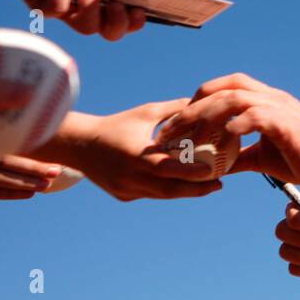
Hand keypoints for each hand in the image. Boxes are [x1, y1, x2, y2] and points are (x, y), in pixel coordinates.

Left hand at [0, 0, 145, 40]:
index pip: (127, 19)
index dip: (135, 21)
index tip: (139, 12)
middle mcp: (91, 10)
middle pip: (111, 33)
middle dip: (117, 23)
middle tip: (116, 6)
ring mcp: (69, 13)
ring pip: (88, 28)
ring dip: (91, 9)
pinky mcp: (46, 11)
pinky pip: (58, 13)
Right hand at [43, 102, 223, 201]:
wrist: (79, 145)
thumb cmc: (116, 124)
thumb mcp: (145, 113)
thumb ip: (174, 109)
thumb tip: (203, 103)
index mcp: (137, 157)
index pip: (170, 170)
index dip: (193, 174)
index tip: (215, 173)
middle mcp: (131, 178)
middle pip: (170, 190)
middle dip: (197, 190)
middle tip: (220, 184)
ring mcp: (126, 190)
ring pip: (162, 195)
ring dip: (184, 191)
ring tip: (207, 185)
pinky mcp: (123, 196)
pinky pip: (150, 194)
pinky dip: (167, 189)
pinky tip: (182, 183)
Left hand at [156, 74, 299, 188]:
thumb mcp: (261, 156)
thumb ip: (237, 155)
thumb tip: (210, 165)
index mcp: (264, 100)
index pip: (224, 86)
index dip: (197, 99)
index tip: (177, 123)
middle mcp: (269, 97)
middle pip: (221, 89)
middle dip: (190, 110)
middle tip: (168, 133)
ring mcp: (278, 107)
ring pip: (233, 99)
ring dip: (205, 118)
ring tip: (187, 141)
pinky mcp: (285, 122)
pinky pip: (253, 116)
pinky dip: (233, 126)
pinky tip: (219, 143)